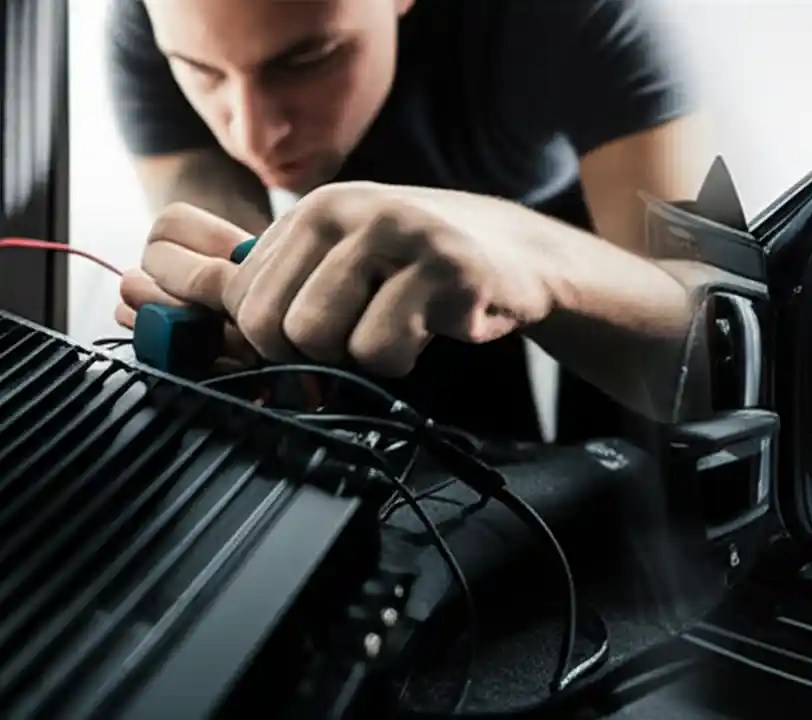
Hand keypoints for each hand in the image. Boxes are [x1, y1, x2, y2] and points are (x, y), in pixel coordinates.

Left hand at [120, 182, 562, 376]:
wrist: (513, 261)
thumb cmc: (410, 274)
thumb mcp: (328, 267)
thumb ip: (242, 283)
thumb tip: (134, 290)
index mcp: (310, 212)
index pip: (239, 298)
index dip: (266, 342)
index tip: (308, 342)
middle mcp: (349, 210)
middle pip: (271, 323)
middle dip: (308, 354)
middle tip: (355, 338)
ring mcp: (400, 235)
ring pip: (321, 338)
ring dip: (358, 358)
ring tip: (392, 328)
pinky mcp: (447, 270)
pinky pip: (383, 350)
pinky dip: (400, 362)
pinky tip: (426, 332)